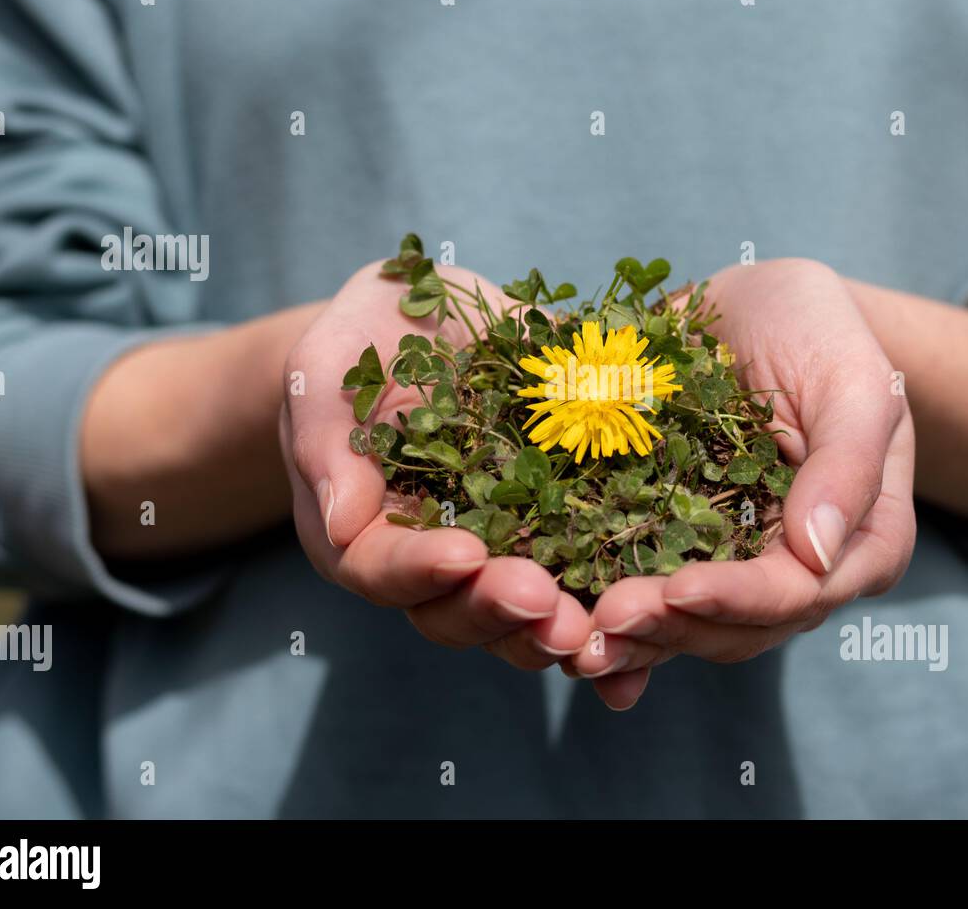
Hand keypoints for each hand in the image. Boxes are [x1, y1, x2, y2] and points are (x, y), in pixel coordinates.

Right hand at [280, 262, 589, 667]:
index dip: (421, 569)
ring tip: (595, 627)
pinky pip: (584, 586)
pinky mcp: (558, 533)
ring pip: (521, 619)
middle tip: (543, 600)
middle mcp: (430, 559)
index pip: (381, 568)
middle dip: (498, 611)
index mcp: (362, 528)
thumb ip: (326, 438)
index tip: (466, 554)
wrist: (428, 323)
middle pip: (454, 613)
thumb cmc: (363, 337)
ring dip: (555, 631)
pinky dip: (612, 623)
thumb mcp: (326, 367)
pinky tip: (642, 643)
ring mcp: (498, 553)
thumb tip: (341, 522)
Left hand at [572, 259, 916, 708]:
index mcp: (864, 542)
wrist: (755, 303)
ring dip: (635, 637)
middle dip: (672, 627)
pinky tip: (567, 631)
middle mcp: (803, 570)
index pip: (800, 592)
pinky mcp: (681, 546)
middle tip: (606, 620)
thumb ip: (848, 464)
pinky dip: (611, 615)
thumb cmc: (817, 328)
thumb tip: (820, 555)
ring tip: (577, 637)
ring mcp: (739, 563)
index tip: (677, 590)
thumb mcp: (852, 378)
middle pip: (739, 626)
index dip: (738, 600)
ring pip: (689, 625)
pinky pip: (648, 592)